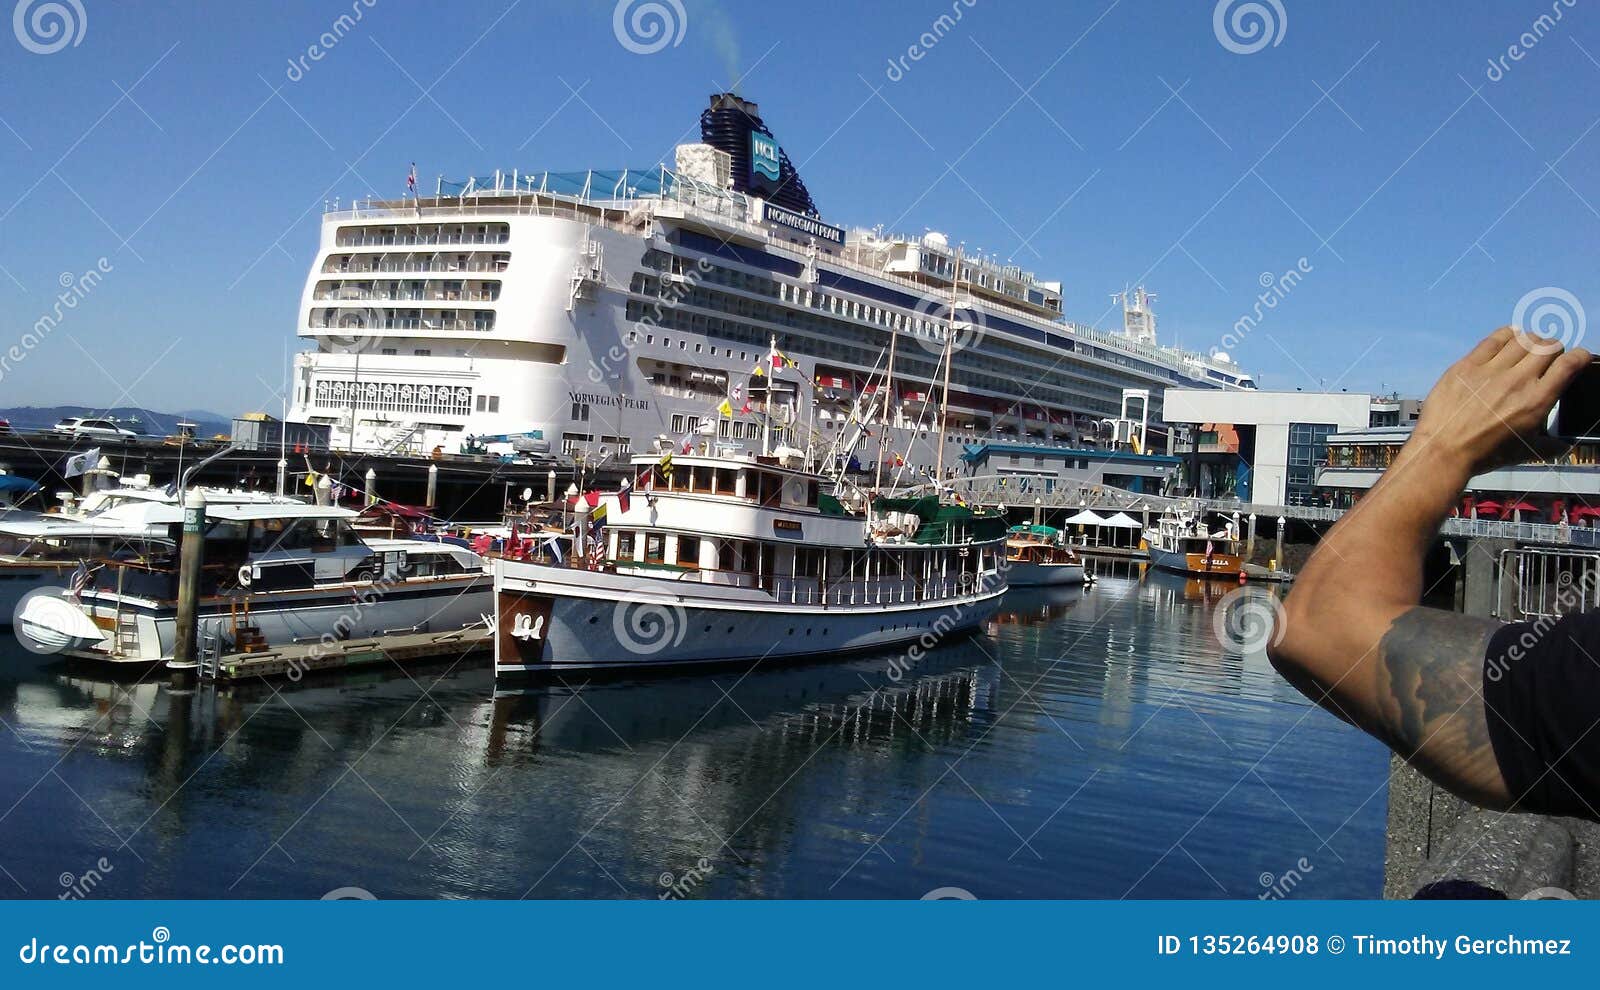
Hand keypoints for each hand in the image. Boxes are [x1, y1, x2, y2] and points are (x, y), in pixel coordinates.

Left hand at [1406, 326, 1590, 477]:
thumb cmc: (1484, 454)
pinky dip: (1506, 335)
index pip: (1569, 364)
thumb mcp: (1524, 452)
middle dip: (1553, 348)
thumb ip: (1549, 446)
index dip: (1580, 356)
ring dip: (1531, 341)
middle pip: (1548, 346)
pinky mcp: (1466, 365)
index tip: (1578, 358)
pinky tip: (1508, 339)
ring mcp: (1490, 370)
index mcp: (1537, 401)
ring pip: (1523, 339)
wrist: (1443, 450)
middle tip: (1546, 358)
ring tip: (1527, 349)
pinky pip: (1493, 339)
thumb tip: (1564, 446)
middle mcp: (1517, 380)